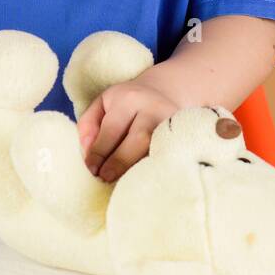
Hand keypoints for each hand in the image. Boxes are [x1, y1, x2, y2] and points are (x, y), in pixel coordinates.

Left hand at [76, 63, 193, 184]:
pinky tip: (147, 180)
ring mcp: (174, 122)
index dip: (100, 151)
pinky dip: (158, 169)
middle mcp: (154, 108)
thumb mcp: (102, 104)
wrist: (165, 91)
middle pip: (140, 138)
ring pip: (159, 148)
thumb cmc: (126, 104)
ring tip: (125, 184)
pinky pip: (172, 154)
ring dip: (140, 169)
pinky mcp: (186, 135)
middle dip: (120, 161)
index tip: (92, 169)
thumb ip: (88, 125)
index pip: (112, 128)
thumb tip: (87, 151)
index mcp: (130, 98)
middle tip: (105, 178)